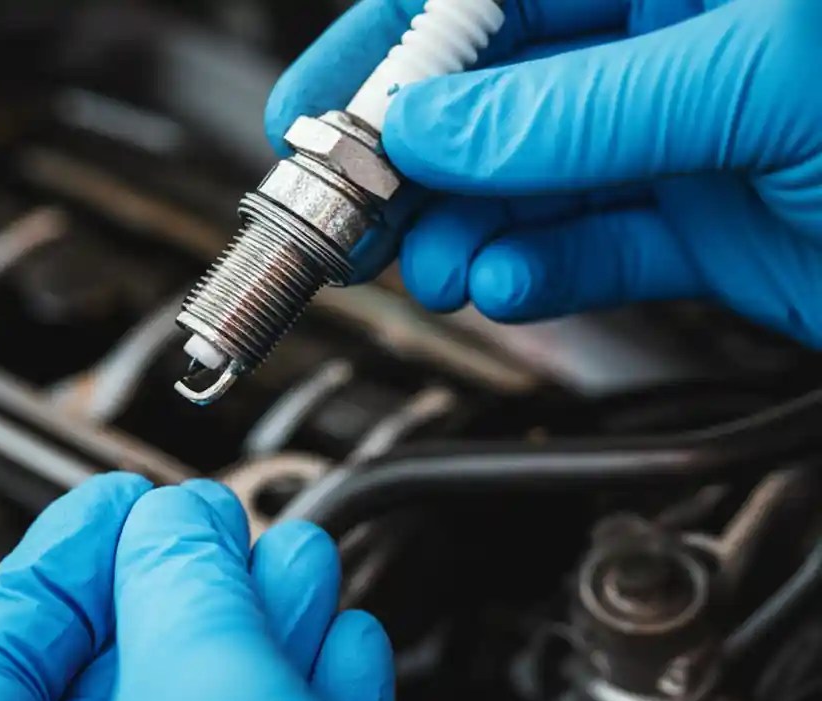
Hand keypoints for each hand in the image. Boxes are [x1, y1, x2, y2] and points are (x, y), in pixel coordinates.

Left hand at [0, 474, 394, 700]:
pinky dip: (310, 693)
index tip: (122, 498)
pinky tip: (344, 648)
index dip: (57, 553)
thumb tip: (180, 517)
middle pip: (112, 671)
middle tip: (223, 520)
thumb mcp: (198, 686)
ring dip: (264, 624)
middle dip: (187, 575)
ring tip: (304, 561)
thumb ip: (177, 578)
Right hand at [267, 0, 821, 344]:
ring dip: (465, 225)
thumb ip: (579, 107)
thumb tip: (436, 121)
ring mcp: (684, 135)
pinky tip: (508, 281)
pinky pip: (590, 246)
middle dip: (412, 152)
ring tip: (432, 260)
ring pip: (528, 176)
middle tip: (343, 206)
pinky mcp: (702, 226)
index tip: (319, 104)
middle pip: (494, 87)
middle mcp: (674, 37)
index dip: (391, 43)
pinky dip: (537, 272)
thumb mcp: (762, 78)